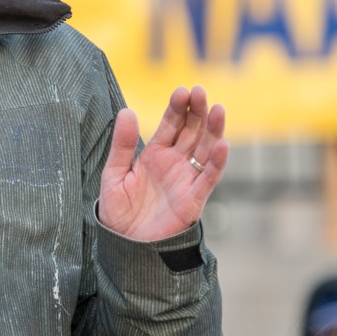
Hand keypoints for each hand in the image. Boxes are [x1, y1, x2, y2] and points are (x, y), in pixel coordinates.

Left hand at [98, 85, 227, 240]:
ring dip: (213, 130)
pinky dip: (217, 163)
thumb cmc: (119, 210)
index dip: (177, 107)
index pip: (171, 124)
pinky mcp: (193, 199)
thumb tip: (127, 111)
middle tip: (200, 91)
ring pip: (205, 150)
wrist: (126, 245)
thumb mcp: (114, 174)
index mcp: (155, 153)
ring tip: (218, 109)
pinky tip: (222, 145)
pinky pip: (208, 178)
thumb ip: (122, 145)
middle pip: (192, 131)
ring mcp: (186, 179)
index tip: (182, 90)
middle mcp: (175, 163)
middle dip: (197, 111)